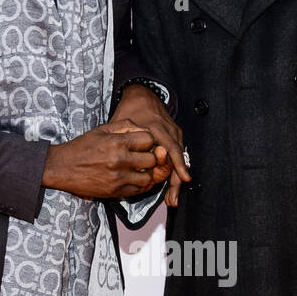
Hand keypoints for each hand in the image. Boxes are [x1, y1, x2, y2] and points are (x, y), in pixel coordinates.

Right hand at [41, 119, 167, 198]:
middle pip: (152, 159)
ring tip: (139, 169)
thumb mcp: (101, 130)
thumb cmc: (82, 147)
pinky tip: (134, 178)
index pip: (149, 139)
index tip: (141, 143)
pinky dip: (140, 185)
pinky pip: (138, 190)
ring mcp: (118, 178)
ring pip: (149, 177)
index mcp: (116, 142)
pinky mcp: (115, 192)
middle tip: (143, 156)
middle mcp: (119, 160)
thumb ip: (125, 126)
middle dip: (150, 156)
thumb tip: (144, 129)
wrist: (61, 167)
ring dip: (147, 173)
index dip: (148, 140)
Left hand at [110, 84, 190, 206]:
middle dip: (175, 182)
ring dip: (176, 180)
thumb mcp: (121, 122)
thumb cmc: (130, 110)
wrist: (143, 94)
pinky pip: (178, 156)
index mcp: (156, 129)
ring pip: (179, 160)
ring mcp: (174, 133)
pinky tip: (173, 185)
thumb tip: (117, 161)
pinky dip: (176, 170)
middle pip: (176, 160)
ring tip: (173, 198)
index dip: (172, 169)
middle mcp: (168, 132)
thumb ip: (121, 138)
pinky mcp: (176, 136)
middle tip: (172, 200)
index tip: (172, 184)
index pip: (168, 152)